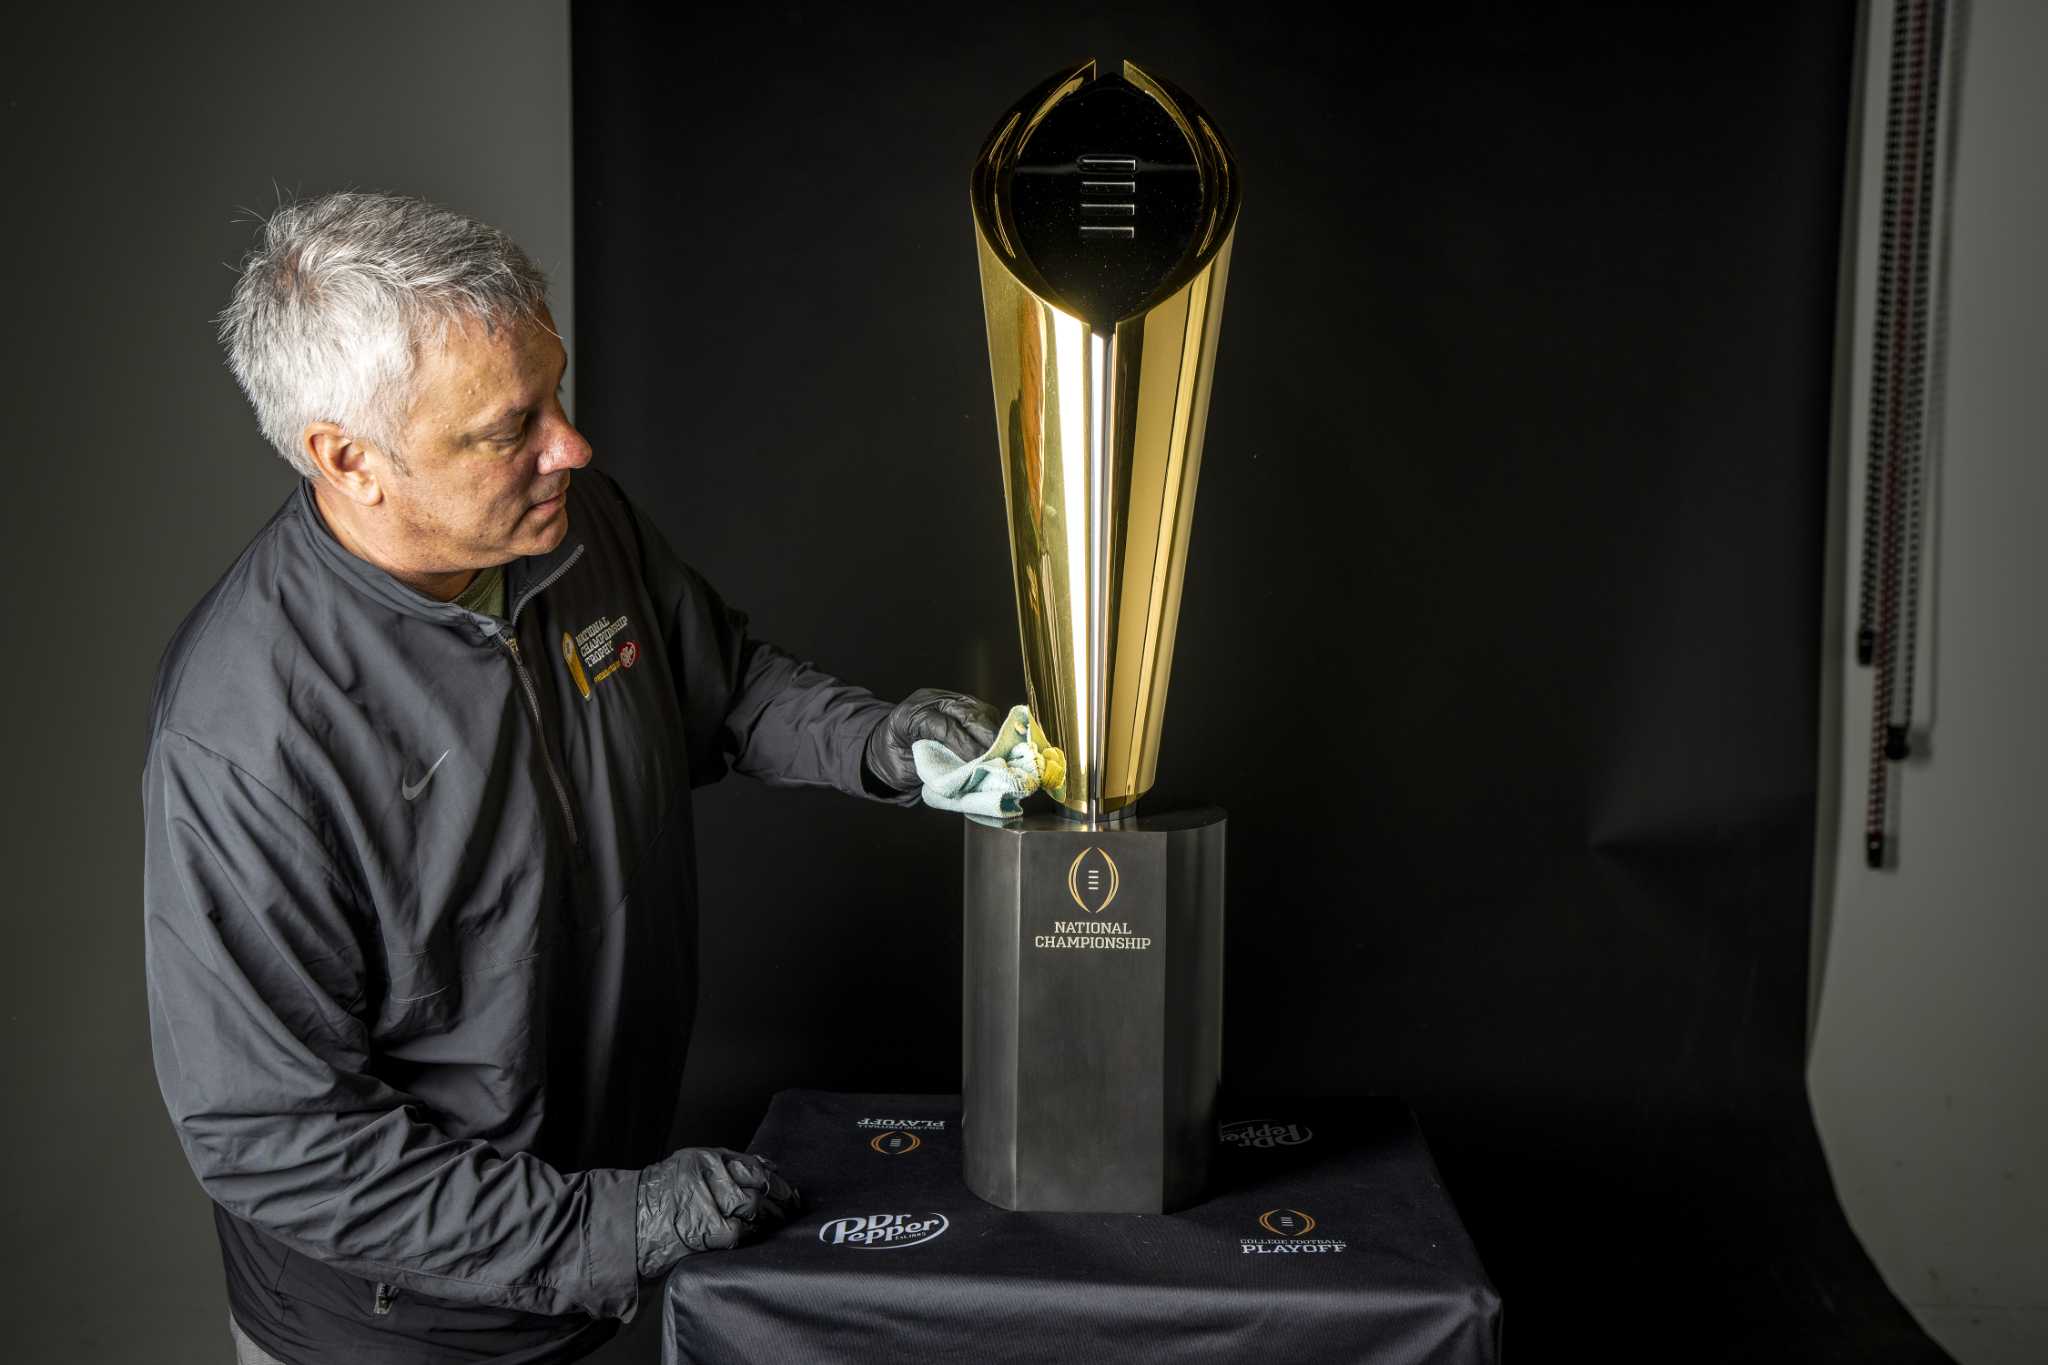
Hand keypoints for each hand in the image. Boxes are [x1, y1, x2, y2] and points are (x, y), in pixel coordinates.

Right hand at [634, 1147, 799, 1279]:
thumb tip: (769, 1166)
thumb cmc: (665, 1193)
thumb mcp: (693, 1164)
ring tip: (774, 1222)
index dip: (776, 1181)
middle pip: (758, 1186)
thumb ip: (729, 1163)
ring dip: (767, 1218)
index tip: (790, 1191)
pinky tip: (749, 1234)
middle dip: (779, 1200)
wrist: (634, 1219)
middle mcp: (710, 1175)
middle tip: (789, 1209)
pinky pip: (739, 1231)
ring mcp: (707, 1201)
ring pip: (752, 1207)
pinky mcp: (705, 1228)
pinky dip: (747, 1234)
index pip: (754, 1166)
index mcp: (709, 1158)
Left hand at [864, 688, 1003, 792]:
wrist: (886, 747)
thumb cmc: (895, 762)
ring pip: (978, 710)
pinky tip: (1000, 744)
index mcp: (909, 716)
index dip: (964, 745)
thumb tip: (965, 777)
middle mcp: (929, 701)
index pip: (944, 727)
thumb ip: (932, 770)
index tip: (978, 763)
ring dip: (993, 733)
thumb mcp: (906, 769)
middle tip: (999, 759)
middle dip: (986, 737)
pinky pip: (982, 712)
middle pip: (966, 713)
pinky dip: (993, 729)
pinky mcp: (960, 703)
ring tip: (1004, 753)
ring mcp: (946, 699)